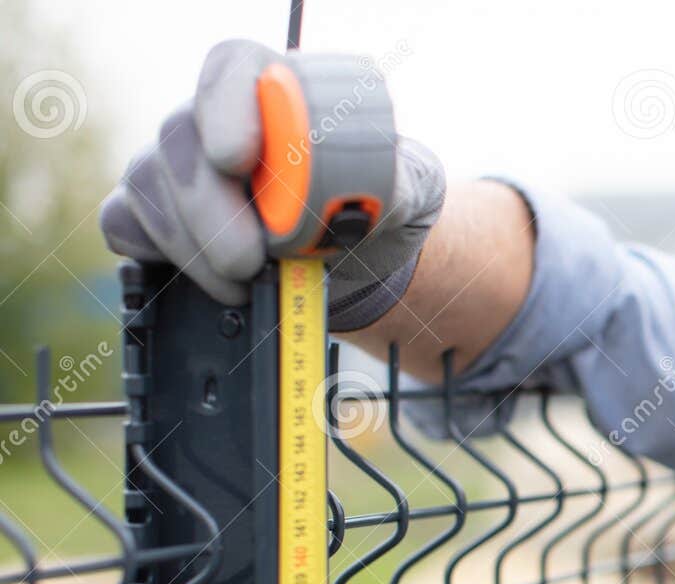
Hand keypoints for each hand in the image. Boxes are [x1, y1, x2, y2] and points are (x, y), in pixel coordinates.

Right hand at [99, 39, 444, 325]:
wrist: (358, 259)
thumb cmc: (378, 207)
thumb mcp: (410, 190)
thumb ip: (396, 183)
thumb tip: (366, 194)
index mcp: (274, 89)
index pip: (232, 67)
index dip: (228, 107)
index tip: (239, 158)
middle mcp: (212, 117)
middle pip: (180, 137)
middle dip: (210, 207)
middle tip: (249, 258)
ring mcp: (174, 163)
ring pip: (149, 188)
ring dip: (197, 248)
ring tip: (251, 280)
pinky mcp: (150, 212)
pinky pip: (125, 225)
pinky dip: (165, 260)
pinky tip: (219, 285)